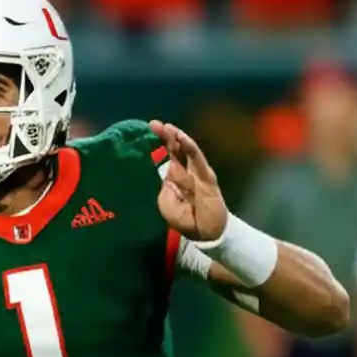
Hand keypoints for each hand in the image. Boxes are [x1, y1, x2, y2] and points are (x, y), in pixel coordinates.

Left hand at [151, 120, 228, 241]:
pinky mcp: (207, 176)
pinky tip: (182, 138)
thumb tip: (170, 170)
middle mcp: (186, 171)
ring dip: (178, 138)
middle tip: (154, 124)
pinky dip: (190, 148)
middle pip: (176, 149)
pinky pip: (198, 160)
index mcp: (174, 177)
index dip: (159, 144)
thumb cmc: (185, 219)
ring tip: (167, 128)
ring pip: (187, 150)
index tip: (148, 131)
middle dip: (166, 136)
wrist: (204, 232)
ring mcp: (197, 172)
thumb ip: (165, 188)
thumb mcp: (167, 204)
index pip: (166, 156)